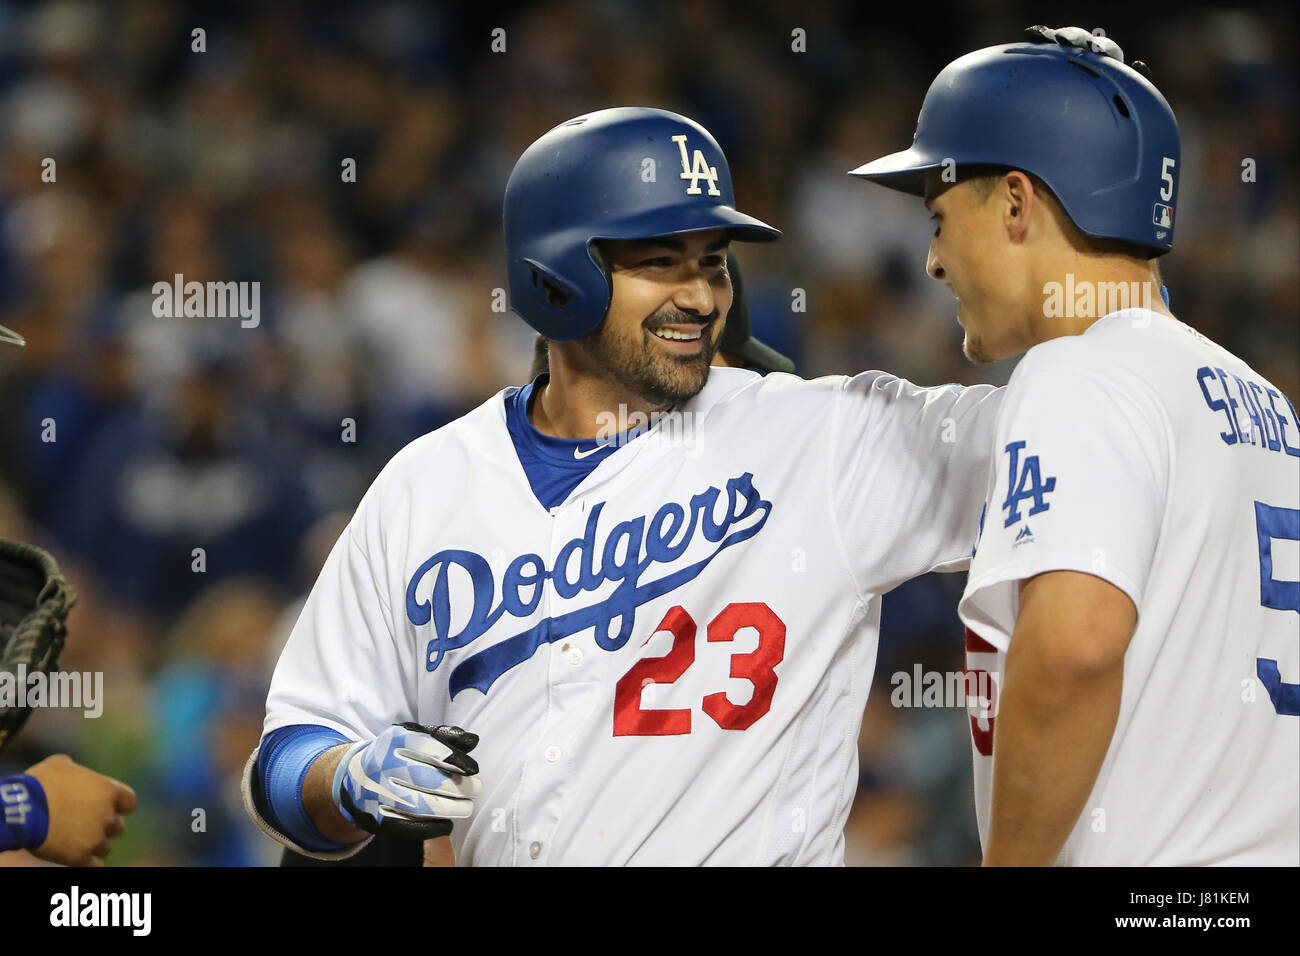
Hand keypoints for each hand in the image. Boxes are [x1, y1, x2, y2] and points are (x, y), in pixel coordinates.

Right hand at [26, 754, 136, 866]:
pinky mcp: (80, 857)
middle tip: (85, 825)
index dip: (119, 806)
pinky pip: (94, 865)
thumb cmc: (40, 783)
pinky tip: (75, 855)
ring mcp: (95, 838)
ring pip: (105, 848)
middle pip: (117, 828)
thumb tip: (75, 773)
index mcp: (109, 792)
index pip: (129, 802)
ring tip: (76, 840)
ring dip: (94, 845)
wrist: (21, 810)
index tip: (108, 808)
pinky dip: (86, 861)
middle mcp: (108, 816)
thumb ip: (77, 771)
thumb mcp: (61, 764)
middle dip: (104, 827)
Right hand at [333, 723, 480, 840]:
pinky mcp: (377, 817)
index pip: (427, 748)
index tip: (473, 768)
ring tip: (467, 807)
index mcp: (394, 740)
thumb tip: (472, 741)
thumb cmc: (394, 754)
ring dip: (449, 808)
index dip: (453, 759)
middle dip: (457, 786)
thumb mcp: (413, 736)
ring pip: (418, 805)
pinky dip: (431, 827)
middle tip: (476, 788)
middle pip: (425, 778)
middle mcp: (383, 765)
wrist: (356, 776)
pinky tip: (446, 823)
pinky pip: (407, 826)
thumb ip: (443, 737)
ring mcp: (378, 792)